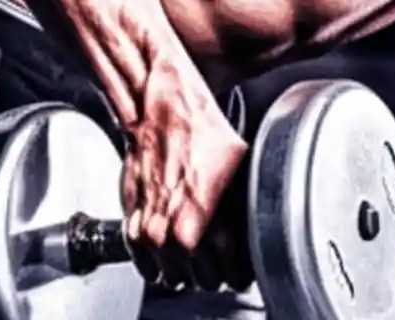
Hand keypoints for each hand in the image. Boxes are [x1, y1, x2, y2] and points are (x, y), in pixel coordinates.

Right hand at [121, 60, 248, 290]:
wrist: (167, 115)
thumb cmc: (203, 136)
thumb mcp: (243, 172)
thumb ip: (247, 210)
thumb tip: (262, 225)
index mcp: (208, 228)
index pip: (228, 276)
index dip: (236, 271)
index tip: (238, 266)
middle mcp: (175, 234)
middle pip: (199, 280)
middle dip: (211, 271)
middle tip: (218, 258)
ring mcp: (150, 230)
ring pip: (169, 276)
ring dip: (182, 268)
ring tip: (195, 252)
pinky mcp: (131, 221)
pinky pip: (142, 261)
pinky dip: (155, 259)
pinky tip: (168, 248)